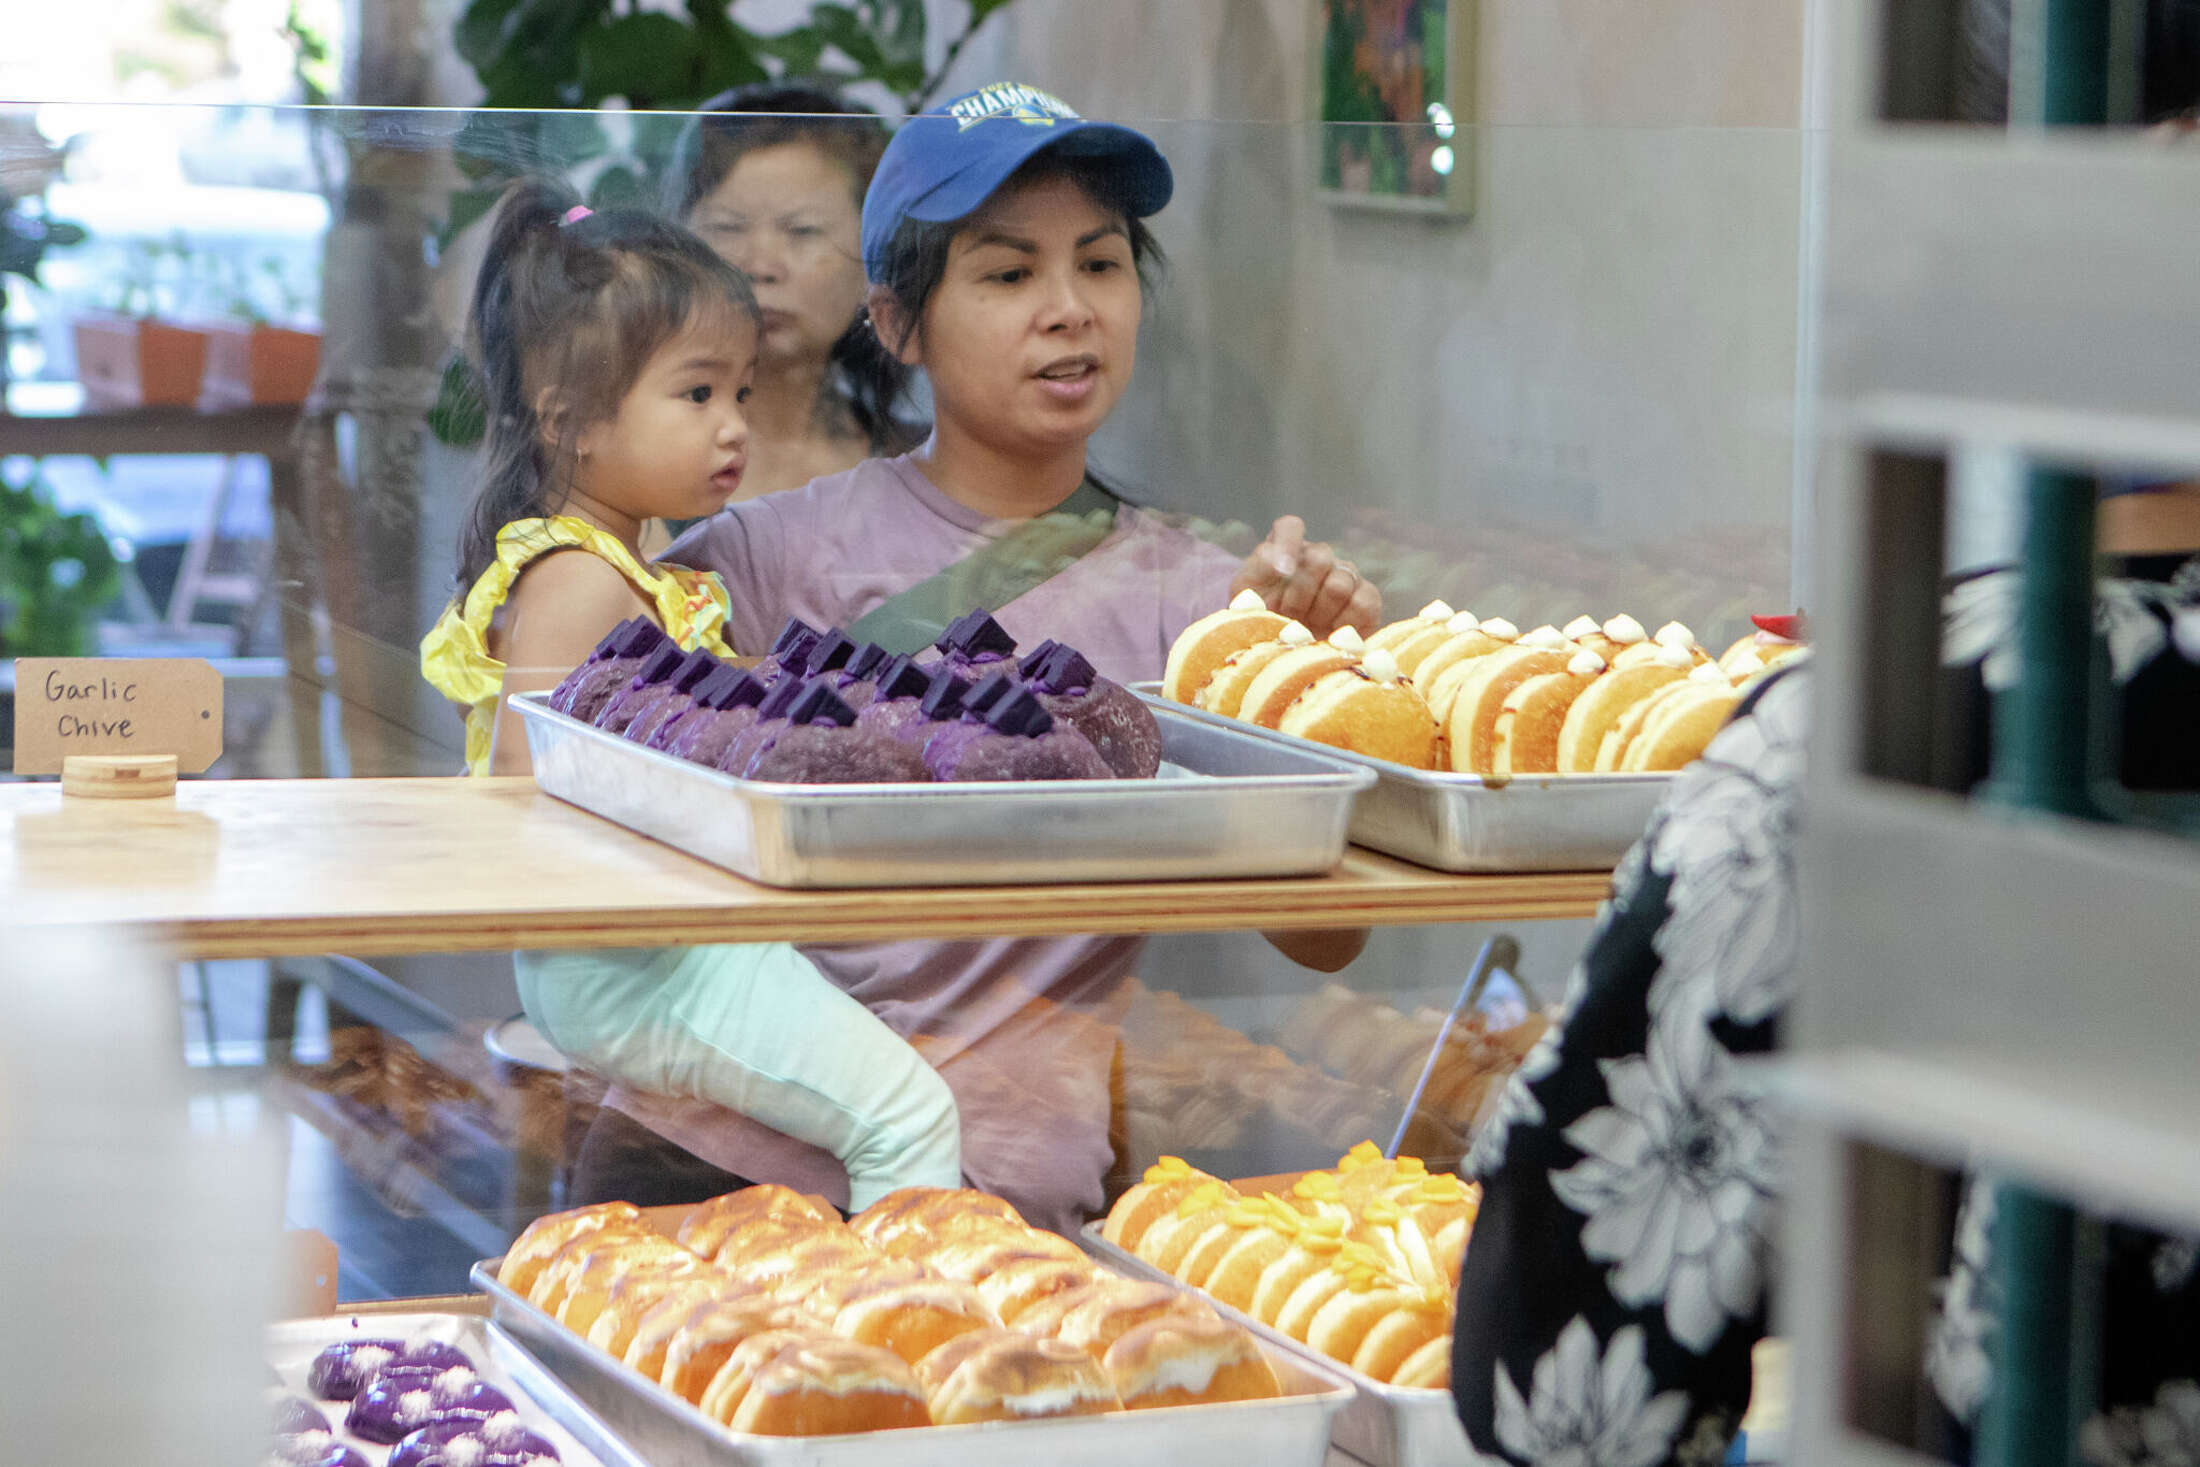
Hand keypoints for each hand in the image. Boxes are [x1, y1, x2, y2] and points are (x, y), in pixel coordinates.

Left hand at [1230, 515, 1381, 637]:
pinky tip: (1332, 634)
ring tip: (1308, 627)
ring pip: (1341, 581)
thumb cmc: (1263, 626)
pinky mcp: (1368, 598)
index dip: (1287, 544)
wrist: (1287, 659)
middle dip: (1300, 593)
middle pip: (1320, 556)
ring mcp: (1346, 575)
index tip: (1281, 572)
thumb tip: (1283, 564)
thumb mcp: (1246, 598)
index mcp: (1286, 551)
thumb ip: (1259, 570)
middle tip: (1289, 614)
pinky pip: (1364, 602)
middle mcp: (1318, 557)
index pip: (1290, 527)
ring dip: (1320, 611)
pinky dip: (1346, 622)